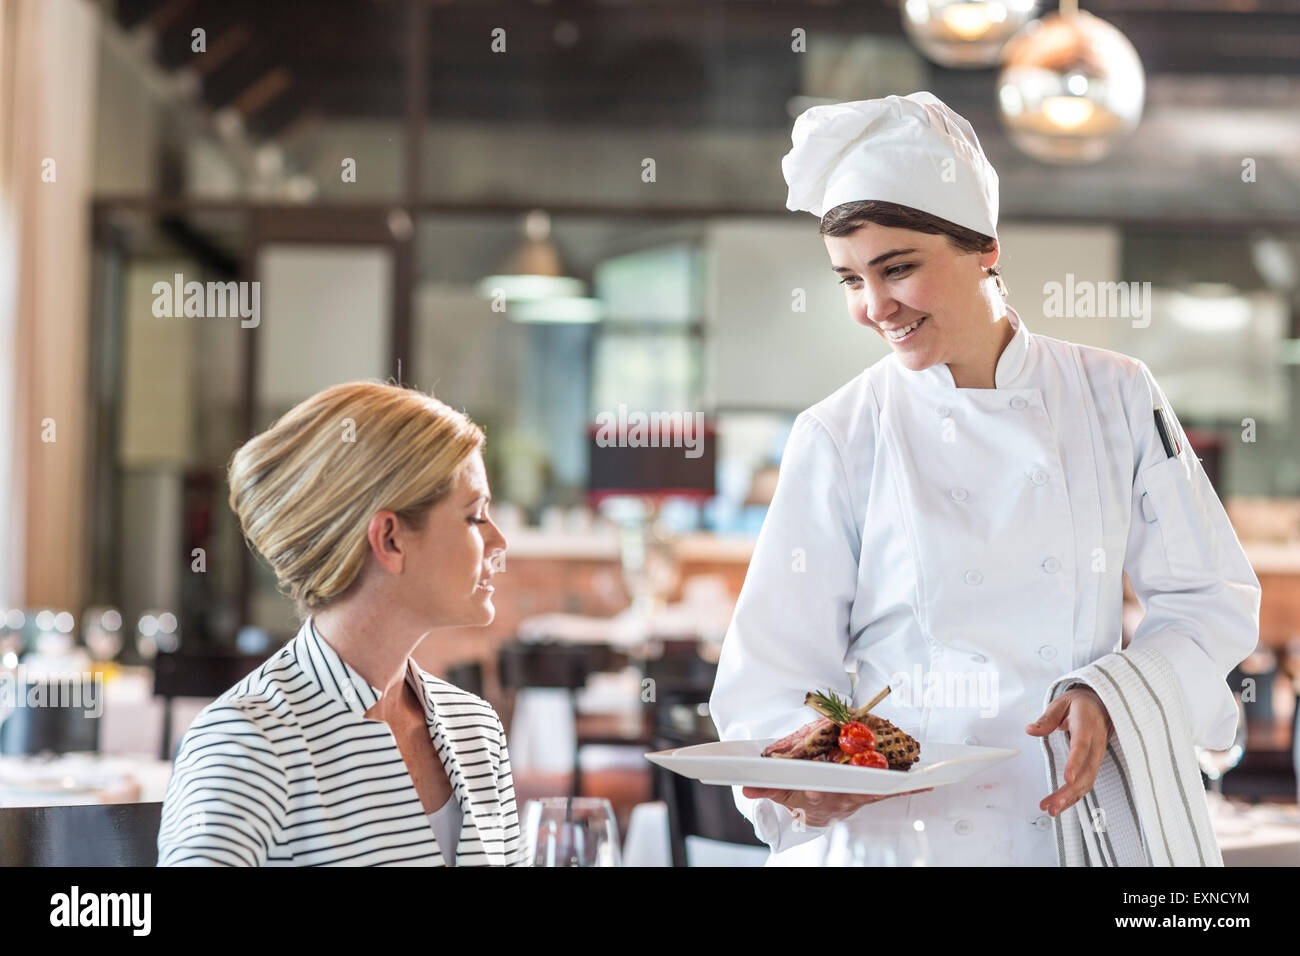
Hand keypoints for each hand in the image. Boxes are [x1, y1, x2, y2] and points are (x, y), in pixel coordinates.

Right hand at [741, 786, 933, 828]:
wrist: (816, 807)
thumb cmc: (800, 793)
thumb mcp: (781, 792)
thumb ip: (766, 788)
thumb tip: (746, 785)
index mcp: (819, 796)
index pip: (816, 794)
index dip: (815, 792)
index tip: (813, 790)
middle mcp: (843, 798)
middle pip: (852, 791)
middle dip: (860, 786)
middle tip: (877, 777)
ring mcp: (860, 797)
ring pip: (877, 789)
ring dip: (895, 785)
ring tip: (916, 778)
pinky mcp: (873, 793)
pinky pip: (893, 790)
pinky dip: (910, 787)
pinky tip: (929, 782)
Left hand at [1025, 686, 1113, 816]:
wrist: (1101, 705)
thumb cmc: (1079, 704)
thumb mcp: (1061, 703)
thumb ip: (1047, 718)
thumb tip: (1030, 730)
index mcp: (1087, 726)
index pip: (1082, 746)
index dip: (1075, 763)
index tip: (1067, 778)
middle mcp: (1096, 744)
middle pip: (1086, 771)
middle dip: (1070, 791)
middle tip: (1052, 805)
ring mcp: (1098, 756)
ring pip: (1087, 781)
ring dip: (1070, 798)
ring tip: (1051, 809)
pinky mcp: (1095, 764)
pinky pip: (1087, 782)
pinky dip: (1074, 796)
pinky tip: (1060, 805)